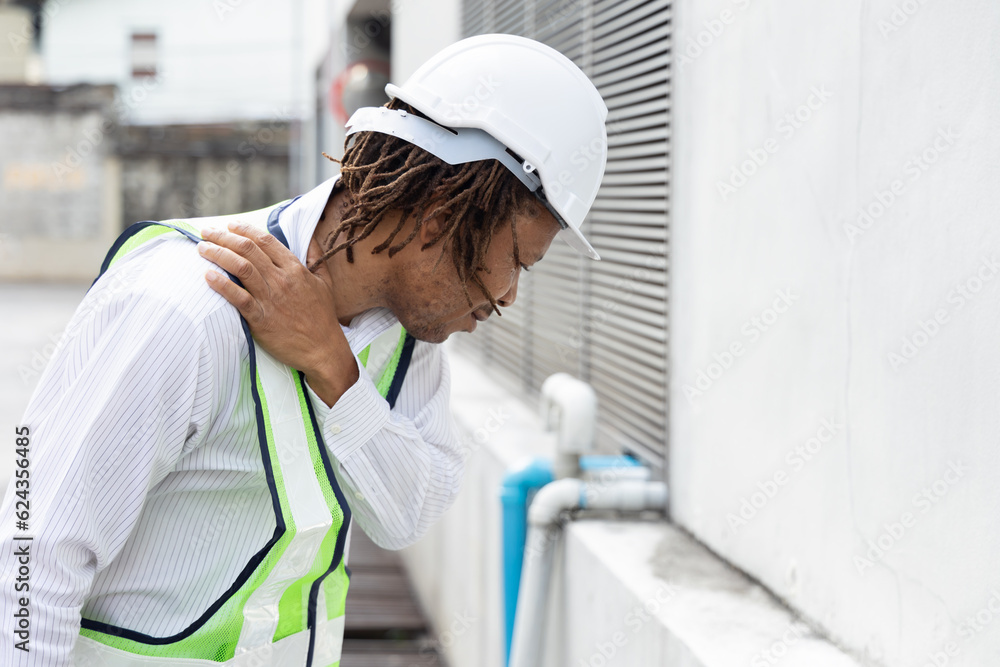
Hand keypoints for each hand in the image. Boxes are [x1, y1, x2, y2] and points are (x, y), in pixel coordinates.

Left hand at [198, 221, 357, 405]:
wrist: (323, 349)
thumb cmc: (323, 317)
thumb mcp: (325, 283)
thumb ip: (317, 258)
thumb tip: (311, 239)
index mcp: (295, 269)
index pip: (266, 241)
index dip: (245, 230)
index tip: (230, 225)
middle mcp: (282, 280)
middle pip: (248, 250)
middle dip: (224, 237)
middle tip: (207, 232)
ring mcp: (271, 299)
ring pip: (241, 268)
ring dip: (218, 254)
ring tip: (203, 248)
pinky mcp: (261, 319)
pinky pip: (238, 298)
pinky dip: (222, 285)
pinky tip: (208, 276)